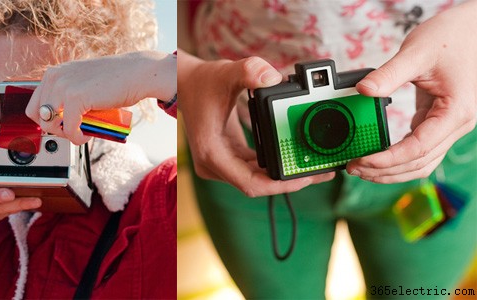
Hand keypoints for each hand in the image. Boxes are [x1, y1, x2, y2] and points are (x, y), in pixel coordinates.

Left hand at [25, 51, 176, 144]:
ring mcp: (63, 86)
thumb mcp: (83, 84)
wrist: (137, 73)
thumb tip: (58, 120)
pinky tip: (87, 135)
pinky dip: (77, 137)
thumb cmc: (116, 80)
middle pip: (38, 116)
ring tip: (81, 132)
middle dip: (54, 129)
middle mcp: (54, 77)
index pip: (35, 105)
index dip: (47, 121)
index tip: (62, 126)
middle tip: (73, 130)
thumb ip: (68, 96)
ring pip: (50, 124)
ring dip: (65, 134)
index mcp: (54, 73)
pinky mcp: (75, 98)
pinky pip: (69, 129)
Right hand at [178, 52, 334, 196]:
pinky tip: (294, 157)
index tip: (307, 176)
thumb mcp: (226, 73)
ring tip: (316, 166)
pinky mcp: (226, 158)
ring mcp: (219, 164)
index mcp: (213, 154)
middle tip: (323, 171)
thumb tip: (274, 77)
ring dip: (284, 175)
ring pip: (256, 179)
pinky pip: (253, 169)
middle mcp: (214, 165)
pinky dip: (273, 165)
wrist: (182, 83)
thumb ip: (249, 71)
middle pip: (258, 185)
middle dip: (290, 180)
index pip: (251, 184)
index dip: (281, 185)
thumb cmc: (203, 81)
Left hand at [349, 1, 476, 183]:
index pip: (418, 149)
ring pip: (421, 161)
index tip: (362, 161)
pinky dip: (399, 156)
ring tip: (363, 169)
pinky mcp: (439, 120)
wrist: (471, 29)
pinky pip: (419, 148)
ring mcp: (449, 124)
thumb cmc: (451, 37)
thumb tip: (363, 90)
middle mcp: (457, 124)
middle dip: (384, 170)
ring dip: (392, 170)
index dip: (387, 160)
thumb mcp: (417, 53)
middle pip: (419, 162)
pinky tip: (377, 156)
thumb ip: (389, 74)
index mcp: (456, 112)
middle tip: (354, 168)